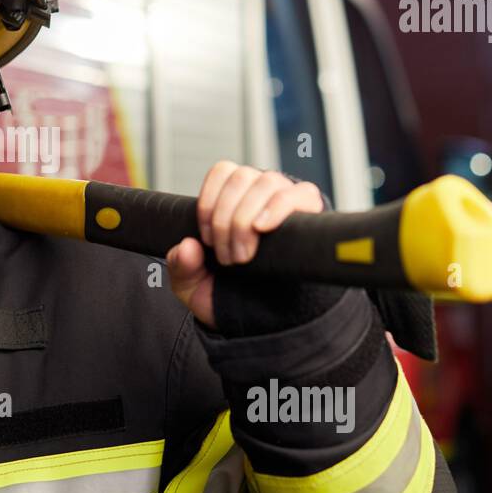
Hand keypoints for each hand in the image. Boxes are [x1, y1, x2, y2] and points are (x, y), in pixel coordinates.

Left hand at [166, 162, 324, 329]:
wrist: (262, 320)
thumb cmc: (227, 294)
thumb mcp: (192, 285)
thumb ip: (180, 267)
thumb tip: (187, 246)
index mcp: (234, 198)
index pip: (223, 172)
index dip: (209, 201)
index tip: (205, 238)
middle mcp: (260, 193)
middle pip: (242, 177)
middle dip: (226, 219)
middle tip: (226, 258)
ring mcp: (286, 201)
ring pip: (267, 183)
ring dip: (247, 219)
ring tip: (243, 256)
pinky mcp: (310, 214)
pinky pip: (300, 193)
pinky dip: (278, 207)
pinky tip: (262, 227)